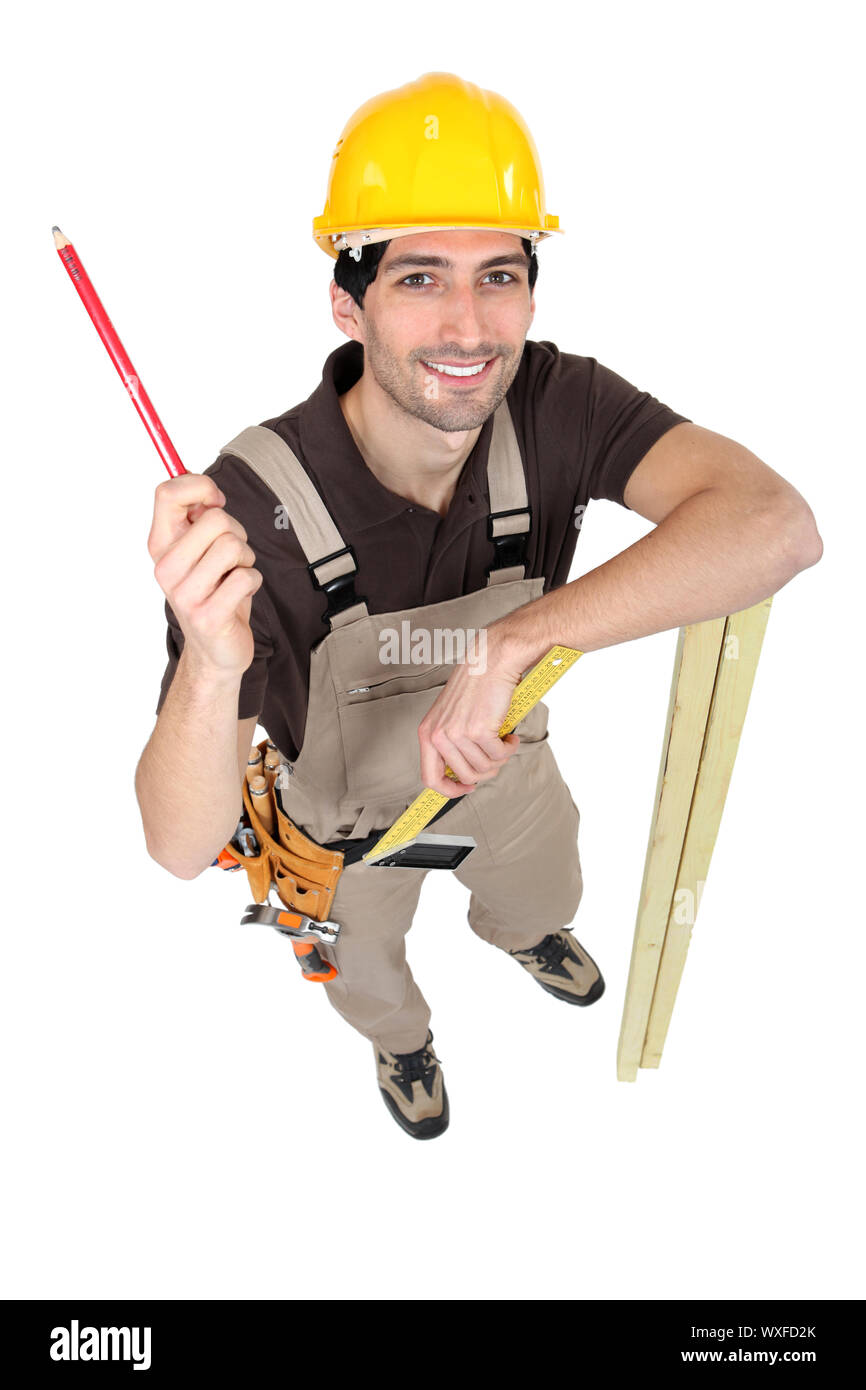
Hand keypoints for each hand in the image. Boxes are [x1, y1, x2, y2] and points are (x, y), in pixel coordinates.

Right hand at [147, 473, 262, 676]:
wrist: (214, 650)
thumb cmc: (212, 591)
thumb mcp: (198, 551)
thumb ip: (197, 519)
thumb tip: (207, 489)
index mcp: (160, 545)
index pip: (167, 493)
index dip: (200, 486)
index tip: (216, 502)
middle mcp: (166, 568)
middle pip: (215, 518)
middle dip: (237, 532)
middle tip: (231, 556)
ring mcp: (185, 594)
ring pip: (234, 546)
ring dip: (246, 559)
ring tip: (234, 576)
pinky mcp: (208, 616)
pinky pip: (246, 576)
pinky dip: (253, 582)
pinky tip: (239, 595)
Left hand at [417, 644, 524, 796]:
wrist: (491, 660)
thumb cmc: (475, 686)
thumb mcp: (450, 716)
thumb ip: (450, 743)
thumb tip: (463, 773)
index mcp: (428, 733)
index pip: (430, 778)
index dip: (449, 790)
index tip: (466, 787)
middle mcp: (439, 735)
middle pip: (465, 776)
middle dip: (485, 771)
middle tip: (495, 756)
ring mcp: (458, 734)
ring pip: (485, 768)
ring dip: (500, 757)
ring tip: (503, 741)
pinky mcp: (479, 730)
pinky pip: (499, 755)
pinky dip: (509, 748)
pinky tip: (510, 736)